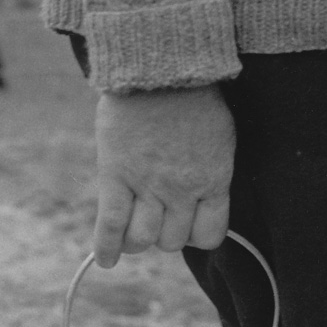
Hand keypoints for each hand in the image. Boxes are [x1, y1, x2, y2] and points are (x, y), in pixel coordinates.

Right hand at [93, 85, 234, 266]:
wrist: (159, 67)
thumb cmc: (194, 95)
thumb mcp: (220, 136)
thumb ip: (211, 169)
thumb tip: (206, 194)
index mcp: (214, 179)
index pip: (210, 235)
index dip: (197, 234)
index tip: (188, 225)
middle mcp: (183, 190)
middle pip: (173, 241)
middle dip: (166, 233)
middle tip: (158, 217)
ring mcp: (148, 185)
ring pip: (143, 238)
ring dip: (138, 238)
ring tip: (133, 229)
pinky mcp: (116, 175)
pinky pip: (110, 223)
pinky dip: (106, 246)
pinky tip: (107, 260)